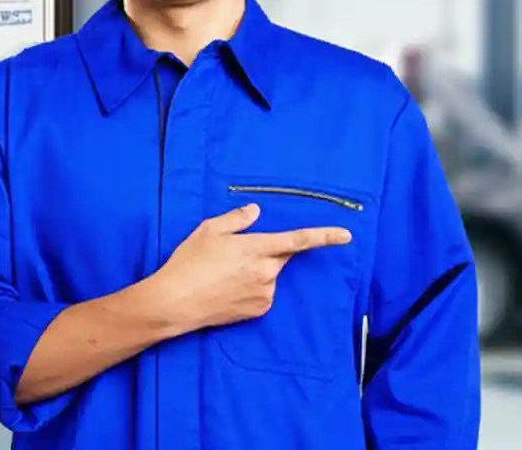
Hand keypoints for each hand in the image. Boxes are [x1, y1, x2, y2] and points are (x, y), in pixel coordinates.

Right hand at [139, 203, 351, 332]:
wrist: (174, 303)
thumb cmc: (189, 263)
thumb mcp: (209, 230)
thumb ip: (237, 219)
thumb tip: (255, 211)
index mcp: (258, 248)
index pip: (299, 240)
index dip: (325, 236)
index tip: (346, 235)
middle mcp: (267, 272)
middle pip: (280, 256)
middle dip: (266, 251)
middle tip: (235, 255)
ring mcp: (264, 293)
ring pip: (270, 275)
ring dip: (257, 271)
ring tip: (224, 275)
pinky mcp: (258, 310)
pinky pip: (263, 293)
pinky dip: (252, 288)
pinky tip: (227, 289)